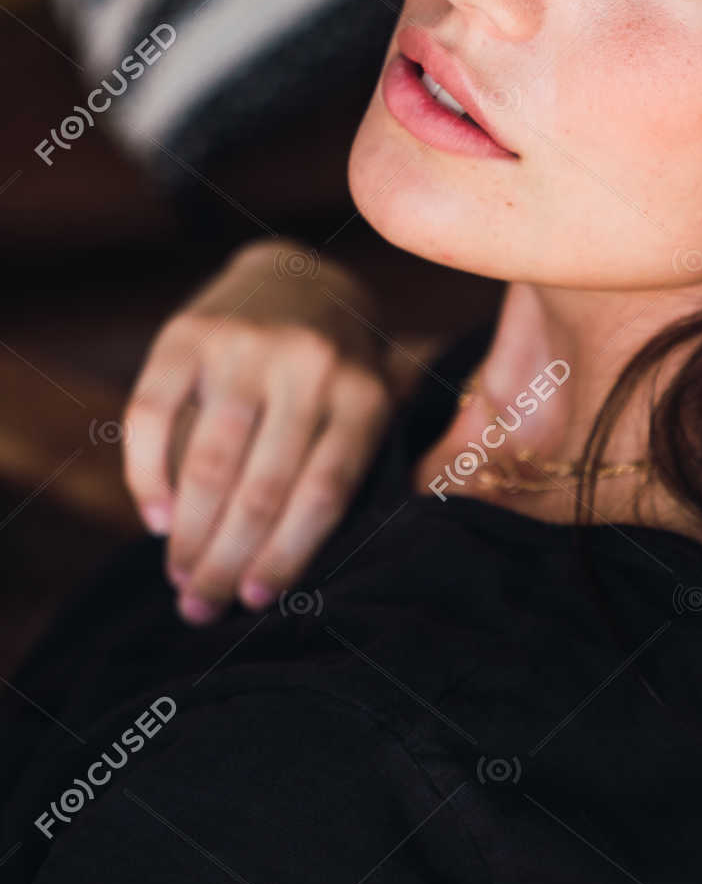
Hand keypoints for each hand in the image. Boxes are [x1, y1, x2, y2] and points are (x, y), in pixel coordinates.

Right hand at [122, 239, 394, 623]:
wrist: (302, 274)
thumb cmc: (339, 373)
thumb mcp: (371, 408)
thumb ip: (348, 472)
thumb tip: (286, 573)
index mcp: (364, 394)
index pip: (323, 494)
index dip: (285, 557)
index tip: (255, 602)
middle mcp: (308, 365)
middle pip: (261, 489)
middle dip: (226, 561)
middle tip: (201, 608)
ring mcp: (246, 344)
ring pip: (208, 463)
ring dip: (187, 534)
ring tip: (178, 577)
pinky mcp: (188, 332)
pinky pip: (152, 416)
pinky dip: (148, 476)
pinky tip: (156, 518)